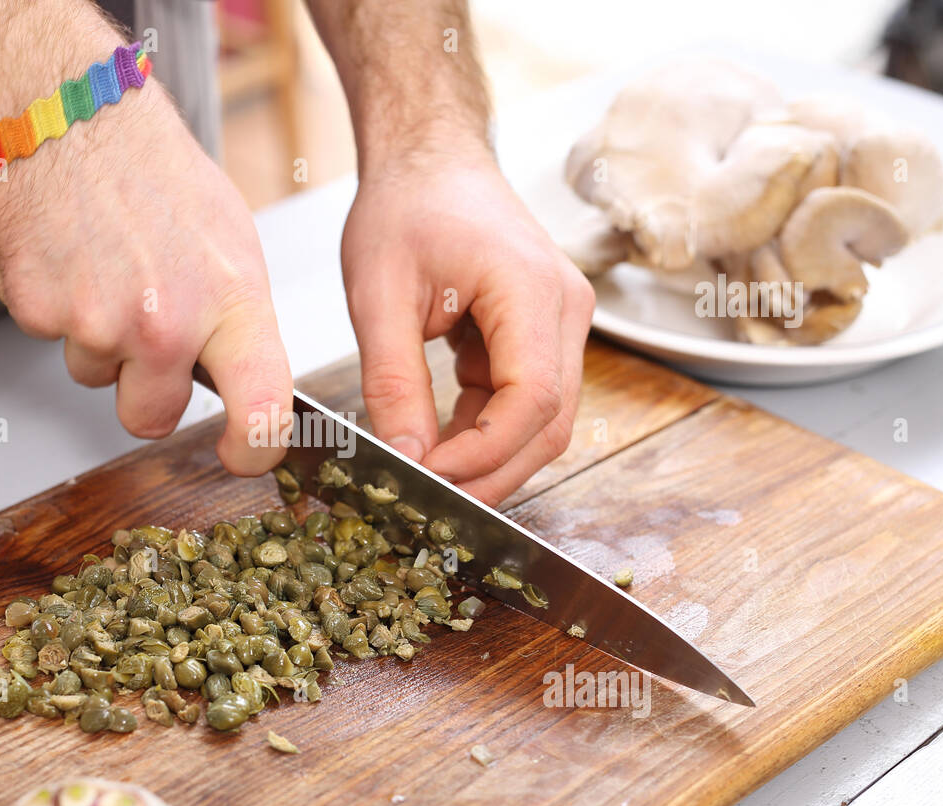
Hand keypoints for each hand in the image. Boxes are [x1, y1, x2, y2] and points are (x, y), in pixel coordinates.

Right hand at [0, 81, 292, 475]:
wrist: (65, 110)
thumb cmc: (151, 165)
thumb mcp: (229, 239)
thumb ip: (236, 317)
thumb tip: (246, 377)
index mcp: (231, 301)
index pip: (263, 410)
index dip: (255, 450)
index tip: (244, 455)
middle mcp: (168, 322)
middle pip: (152, 419)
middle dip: (144, 390)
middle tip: (142, 327)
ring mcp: (99, 322)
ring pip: (95, 376)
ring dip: (95, 339)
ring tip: (103, 265)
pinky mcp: (39, 312)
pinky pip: (49, 339)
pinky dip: (53, 306)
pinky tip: (68, 256)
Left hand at [340, 148, 594, 505]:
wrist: (429, 159)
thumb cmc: (405, 207)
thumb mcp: (378, 296)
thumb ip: (393, 382)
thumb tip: (407, 460)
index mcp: (531, 290)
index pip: (533, 399)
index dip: (485, 452)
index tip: (429, 478)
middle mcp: (564, 310)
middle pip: (551, 423)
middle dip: (492, 473)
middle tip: (432, 508)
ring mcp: (559, 324)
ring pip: (542, 421)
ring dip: (490, 458)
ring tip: (429, 483)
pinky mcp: (538, 335)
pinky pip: (523, 402)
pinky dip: (484, 432)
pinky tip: (439, 446)